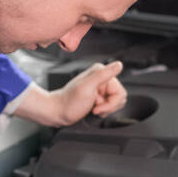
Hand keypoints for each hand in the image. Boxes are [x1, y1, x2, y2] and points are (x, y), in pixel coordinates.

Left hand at [10, 60, 126, 126]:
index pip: (119, 91)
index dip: (110, 103)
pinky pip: (110, 105)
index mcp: (101, 72)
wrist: (58, 112)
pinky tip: (93, 109)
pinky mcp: (99, 96)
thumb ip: (103, 75)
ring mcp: (101, 88)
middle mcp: (102, 78)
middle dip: (108, 106)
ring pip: (116, 102)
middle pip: (119, 97)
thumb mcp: (87, 87)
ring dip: (105, 109)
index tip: (97, 104)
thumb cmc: (69, 102)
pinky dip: (103, 110)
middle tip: (94, 107)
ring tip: (93, 108)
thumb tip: (119, 64)